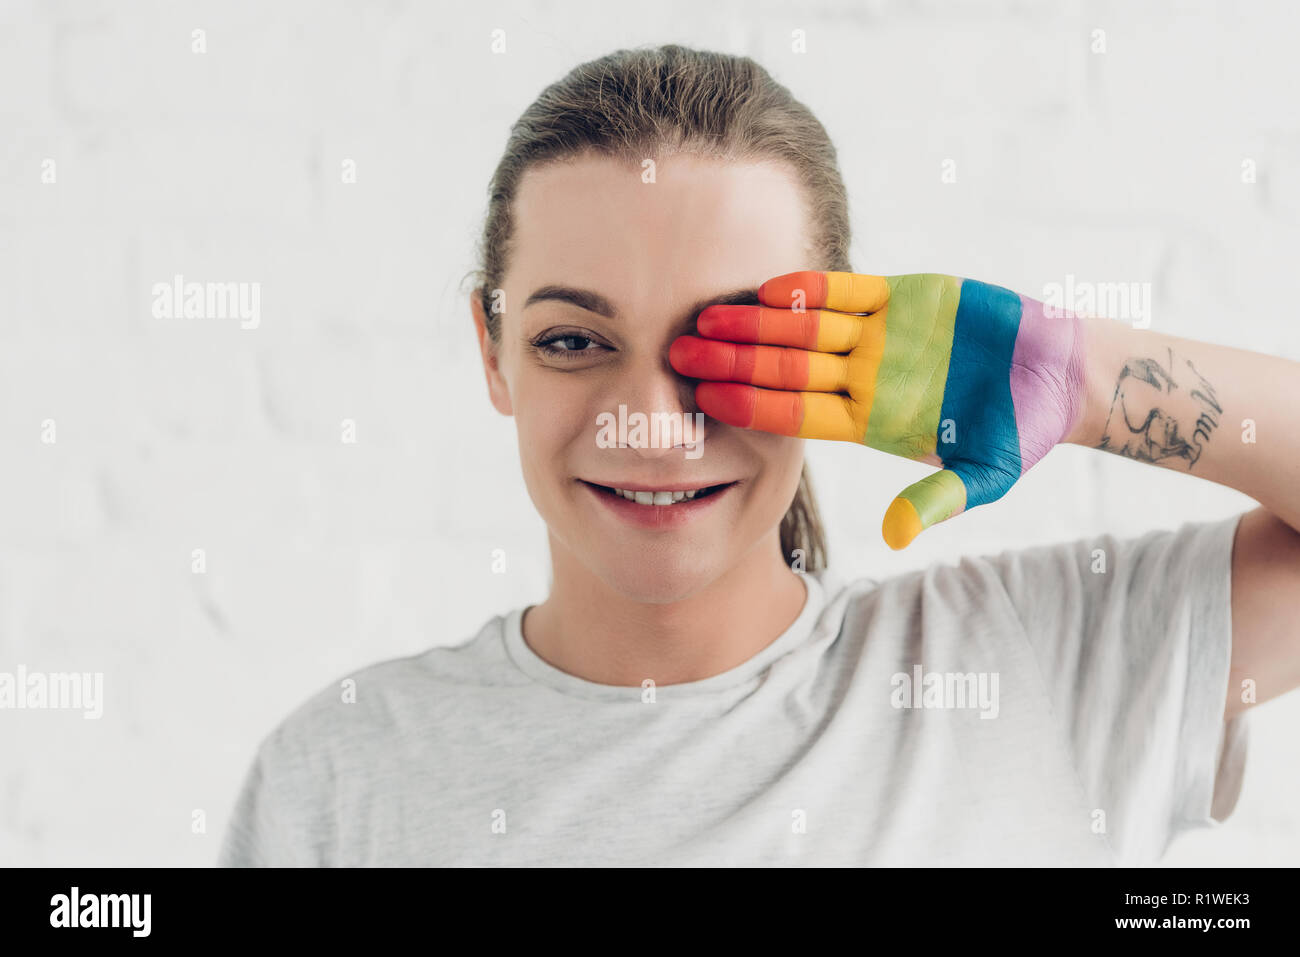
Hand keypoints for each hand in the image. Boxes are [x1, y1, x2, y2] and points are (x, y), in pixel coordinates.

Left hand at [668, 271, 1085, 548]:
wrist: (1059, 374)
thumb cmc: (1022, 430)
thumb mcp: (988, 474)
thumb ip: (940, 502)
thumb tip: (895, 539)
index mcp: (871, 422)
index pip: (796, 414)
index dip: (751, 405)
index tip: (706, 400)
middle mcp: (863, 378)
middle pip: (785, 369)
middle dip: (734, 362)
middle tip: (679, 353)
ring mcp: (878, 337)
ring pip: (805, 328)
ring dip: (756, 323)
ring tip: (707, 317)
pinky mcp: (902, 297)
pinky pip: (847, 291)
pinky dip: (813, 287)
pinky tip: (770, 286)